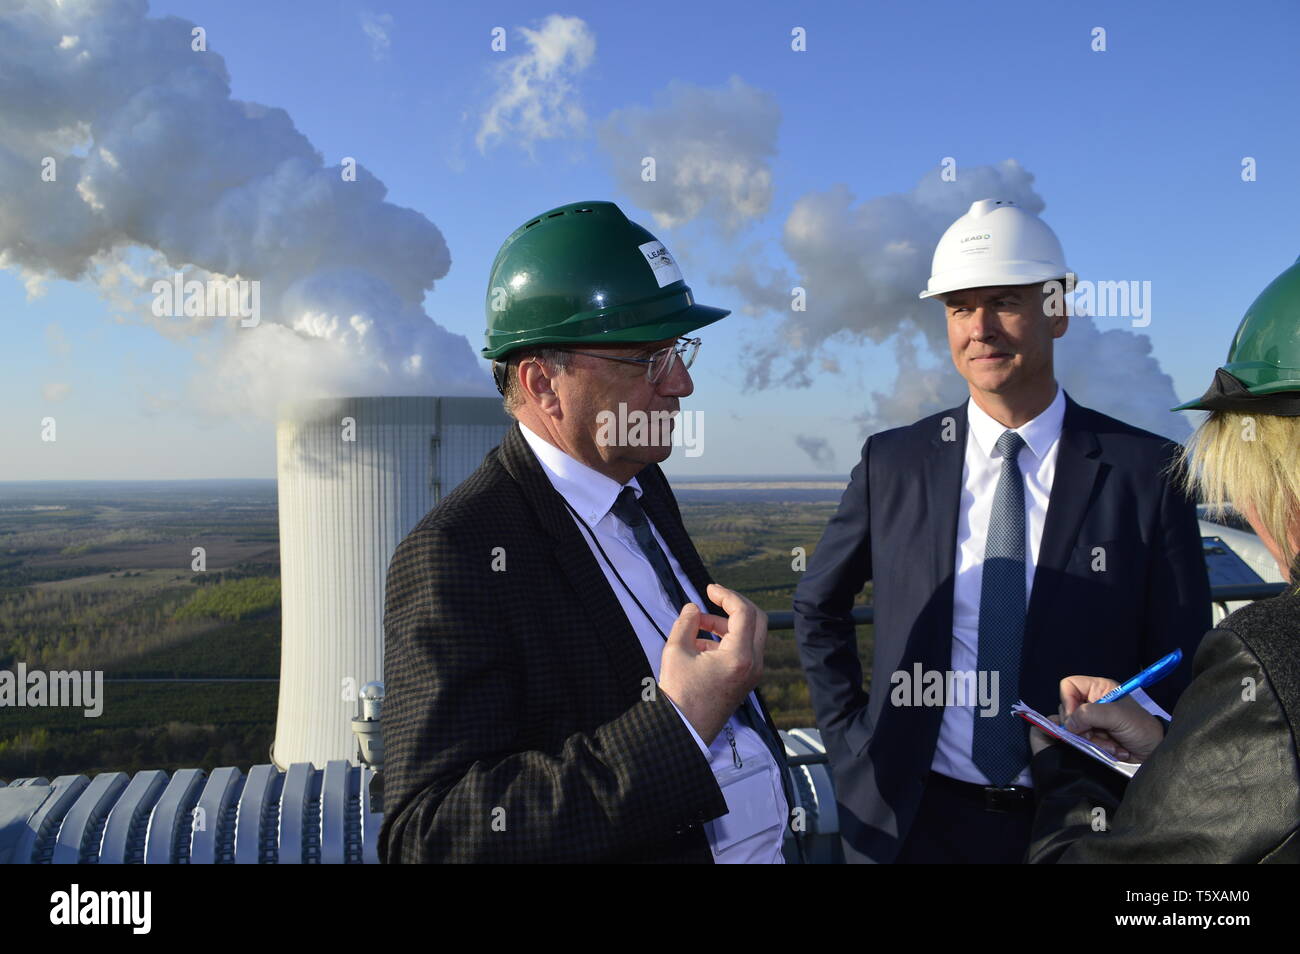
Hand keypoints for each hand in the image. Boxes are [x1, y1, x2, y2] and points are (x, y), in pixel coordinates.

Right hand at [658, 583, 766, 744]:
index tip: (709, 589)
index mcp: (739, 656)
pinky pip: (744, 650)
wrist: (684, 731)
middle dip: (735, 605)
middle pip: (757, 619)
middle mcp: (753, 664)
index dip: (726, 595)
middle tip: (713, 597)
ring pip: (750, 635)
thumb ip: (685, 623)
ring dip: (727, 623)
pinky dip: (727, 639)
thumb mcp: (676, 651)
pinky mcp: (746, 680)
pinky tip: (701, 642)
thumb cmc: (679, 695)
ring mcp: (752, 673)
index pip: (744, 612)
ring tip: (698, 623)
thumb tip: (692, 608)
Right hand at [1057, 675, 1163, 762]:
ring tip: (1110, 744)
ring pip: (1073, 728)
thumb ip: (1089, 715)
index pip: (1068, 686)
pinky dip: (1093, 747)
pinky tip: (1110, 748)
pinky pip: (1079, 740)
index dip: (1068, 701)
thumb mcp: (1117, 716)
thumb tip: (1068, 724)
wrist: (1154, 751)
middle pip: (1067, 710)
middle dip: (1081, 727)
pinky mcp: (1092, 735)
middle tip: (1095, 735)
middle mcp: (1092, 702)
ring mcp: (1091, 720)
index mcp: (1098, 688)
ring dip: (1090, 740)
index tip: (1077, 719)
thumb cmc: (1142, 728)